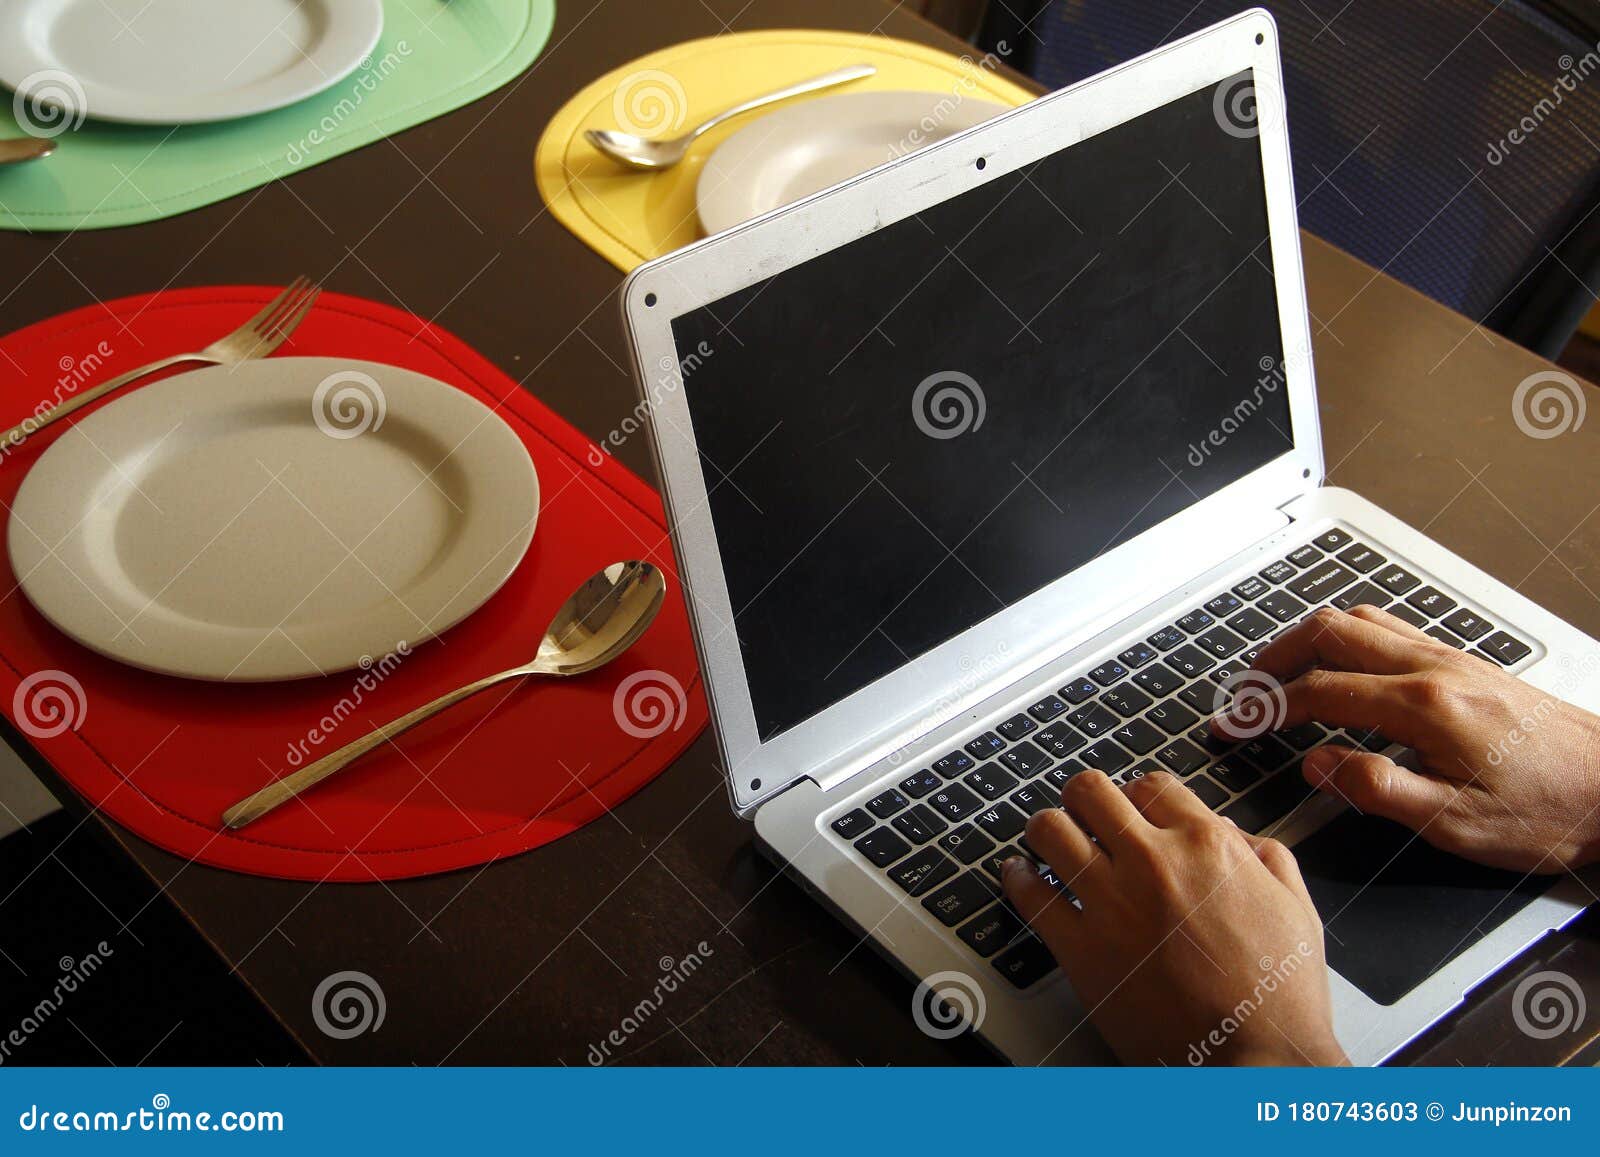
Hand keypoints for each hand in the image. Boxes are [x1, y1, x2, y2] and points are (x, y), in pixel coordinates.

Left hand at [1002, 770, 1345, 1065]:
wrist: (1256, 1060)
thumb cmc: (1279, 995)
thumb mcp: (1296, 908)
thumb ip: (1265, 856)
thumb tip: (1231, 831)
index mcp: (1206, 845)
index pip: (1151, 785)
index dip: (1137, 795)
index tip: (1130, 811)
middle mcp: (1152, 862)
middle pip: (1090, 791)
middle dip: (1083, 799)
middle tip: (1082, 815)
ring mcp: (1111, 902)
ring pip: (1049, 829)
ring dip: (1047, 830)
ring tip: (1048, 842)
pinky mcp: (1079, 947)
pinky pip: (1028, 893)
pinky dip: (1017, 878)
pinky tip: (1021, 877)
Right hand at [1214, 605, 1599, 872]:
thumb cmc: (1550, 811)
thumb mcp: (1455, 824)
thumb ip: (1377, 790)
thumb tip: (1318, 765)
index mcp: (1423, 707)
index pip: (1319, 691)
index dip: (1265, 710)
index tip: (1234, 726)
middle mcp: (1435, 668)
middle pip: (1331, 630)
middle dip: (1274, 656)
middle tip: (1244, 690)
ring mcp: (1453, 658)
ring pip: (1363, 619)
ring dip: (1310, 639)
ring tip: (1282, 671)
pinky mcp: (1469, 663)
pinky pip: (1393, 628)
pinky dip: (1349, 636)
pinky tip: (1345, 664)